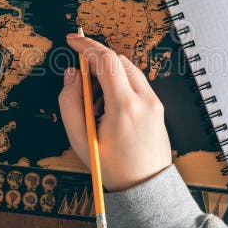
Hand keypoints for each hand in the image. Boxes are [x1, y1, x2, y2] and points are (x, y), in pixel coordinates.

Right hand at [58, 34, 171, 191]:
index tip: (72, 40)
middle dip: (96, 64)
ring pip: (128, 69)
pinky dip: (119, 85)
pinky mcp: (157, 106)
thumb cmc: (113, 168)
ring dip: (107, 75)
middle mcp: (144, 99)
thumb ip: (70, 103)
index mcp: (125, 106)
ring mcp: (154, 102)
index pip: (106, 60)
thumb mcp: (80, 139)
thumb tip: (72, 75)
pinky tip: (109, 110)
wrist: (145, 187)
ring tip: (96, 107)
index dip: (86, 46)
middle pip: (118, 60)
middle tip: (81, 86)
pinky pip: (136, 83)